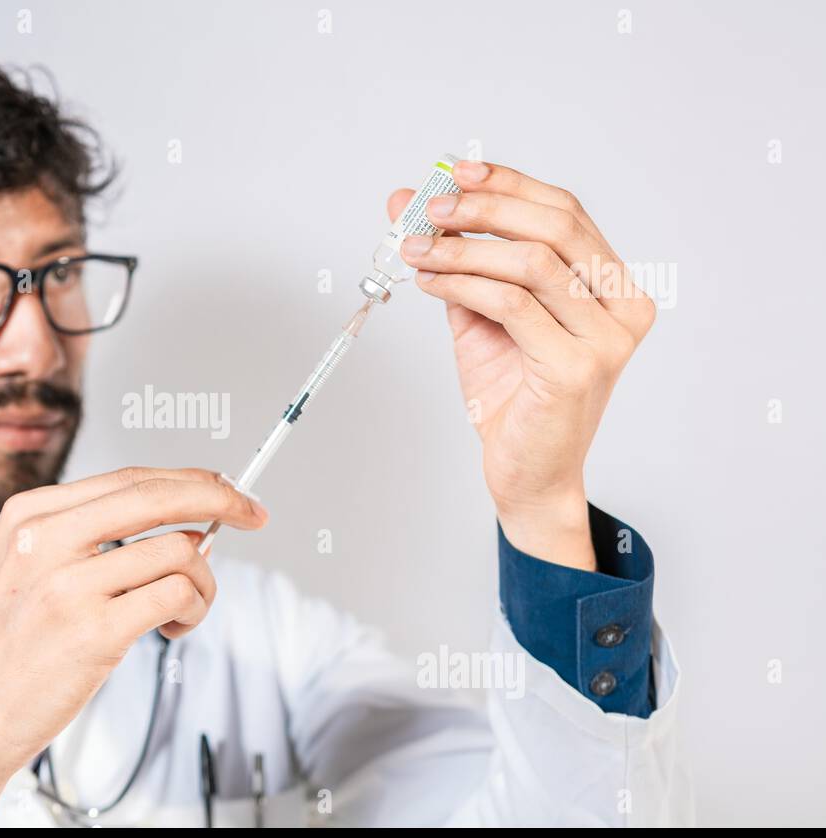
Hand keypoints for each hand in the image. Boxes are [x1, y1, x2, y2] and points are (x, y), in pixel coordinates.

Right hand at [0, 466, 267, 825]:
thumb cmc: (7, 649)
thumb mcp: (26, 568)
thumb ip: (90, 537)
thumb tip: (182, 521)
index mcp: (30, 515)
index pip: (131, 479)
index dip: (192, 480)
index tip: (229, 490)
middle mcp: (45, 540)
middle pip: (160, 496)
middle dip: (222, 500)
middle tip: (255, 515)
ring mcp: (68, 586)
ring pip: (179, 551)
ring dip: (204, 582)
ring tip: (185, 609)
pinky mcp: (93, 632)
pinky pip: (177, 595)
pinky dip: (192, 610)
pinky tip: (172, 629)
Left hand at [389, 161, 655, 569]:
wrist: (527, 472)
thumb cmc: (512, 395)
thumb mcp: (481, 313)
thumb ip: (456, 259)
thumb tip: (407, 204)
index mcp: (614, 285)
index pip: (564, 212)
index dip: (509, 184)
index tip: (457, 172)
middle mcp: (623, 307)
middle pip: (555, 226)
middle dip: (484, 208)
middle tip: (428, 208)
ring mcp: (605, 338)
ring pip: (531, 262)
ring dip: (462, 248)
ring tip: (415, 249)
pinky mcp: (575, 367)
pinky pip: (510, 304)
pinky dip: (462, 283)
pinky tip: (430, 281)